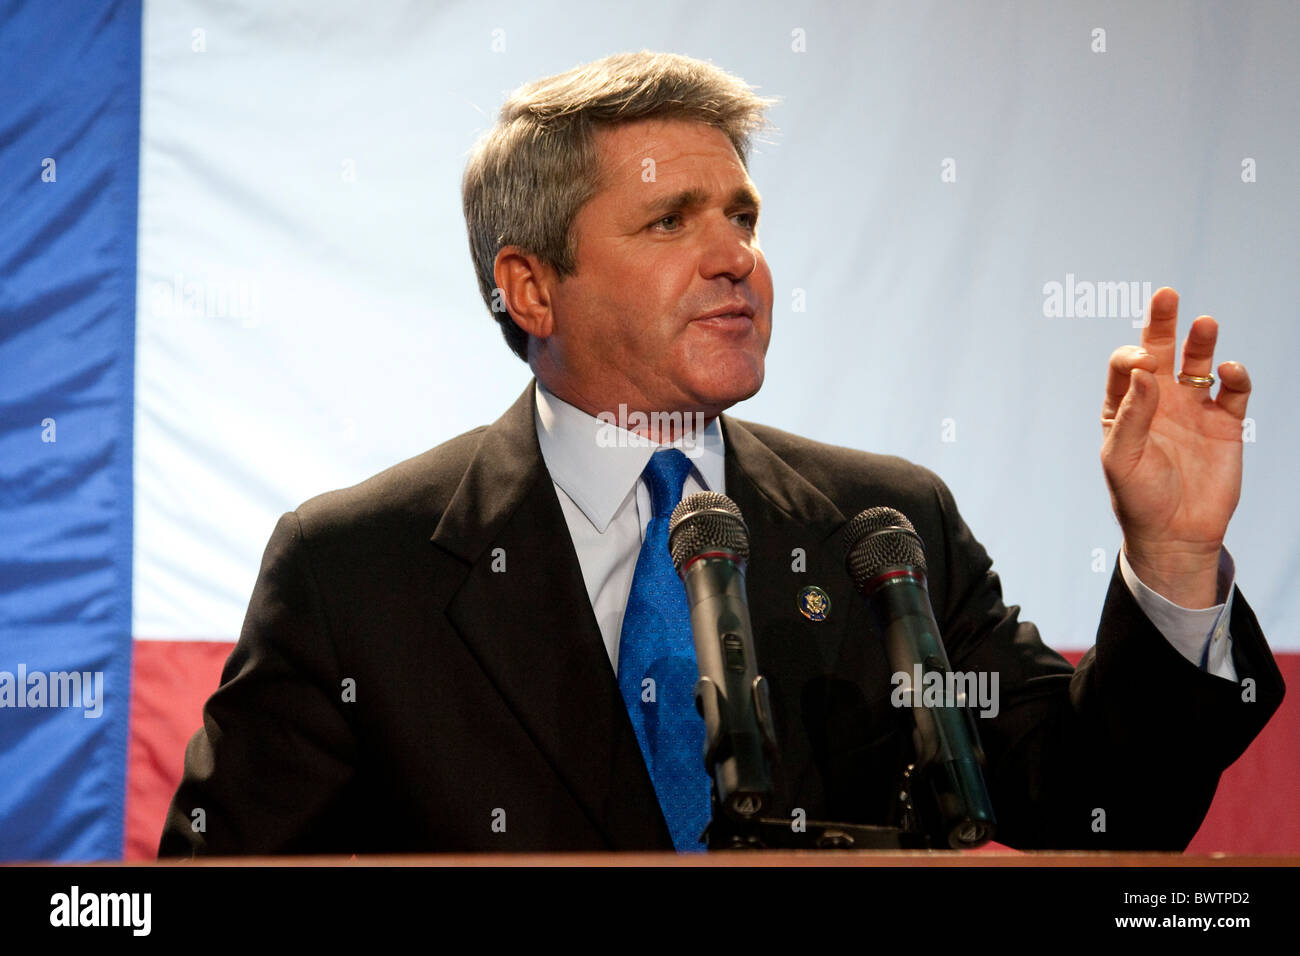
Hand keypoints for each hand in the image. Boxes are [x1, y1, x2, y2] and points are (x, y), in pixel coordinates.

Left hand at [1100, 287, 1250, 607]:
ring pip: (1199, 363)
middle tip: (1167, 294)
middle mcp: (1158, 401)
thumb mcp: (1122, 458)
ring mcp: (1193, 409)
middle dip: (1162, 323)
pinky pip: (1233, 390)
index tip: (1145, 366)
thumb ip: (1132, 414)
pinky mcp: (1226, 423)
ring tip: (1204, 323)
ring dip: (1202, 342)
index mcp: (1125, 406)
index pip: (1126, 366)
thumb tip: (1144, 370)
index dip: (1133, 357)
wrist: (1176, 534)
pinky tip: (1229, 372)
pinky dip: (1235, 376)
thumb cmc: (1138, 498)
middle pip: (1161, 351)